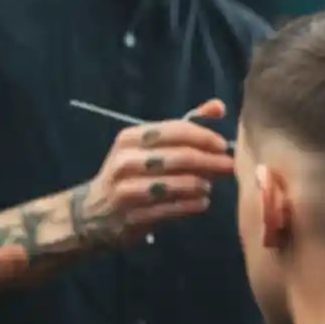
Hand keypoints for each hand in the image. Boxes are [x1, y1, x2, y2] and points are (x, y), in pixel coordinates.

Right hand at [74, 99, 235, 245]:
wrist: (95, 212)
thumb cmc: (132, 172)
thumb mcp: (149, 146)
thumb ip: (185, 127)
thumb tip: (219, 106)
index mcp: (130, 138)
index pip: (175, 130)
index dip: (204, 136)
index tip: (223, 145)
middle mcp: (126, 161)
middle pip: (180, 156)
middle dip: (210, 161)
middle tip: (229, 166)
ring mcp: (128, 190)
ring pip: (177, 184)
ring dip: (202, 184)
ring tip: (210, 185)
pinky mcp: (134, 216)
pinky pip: (173, 209)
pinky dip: (193, 205)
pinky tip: (202, 202)